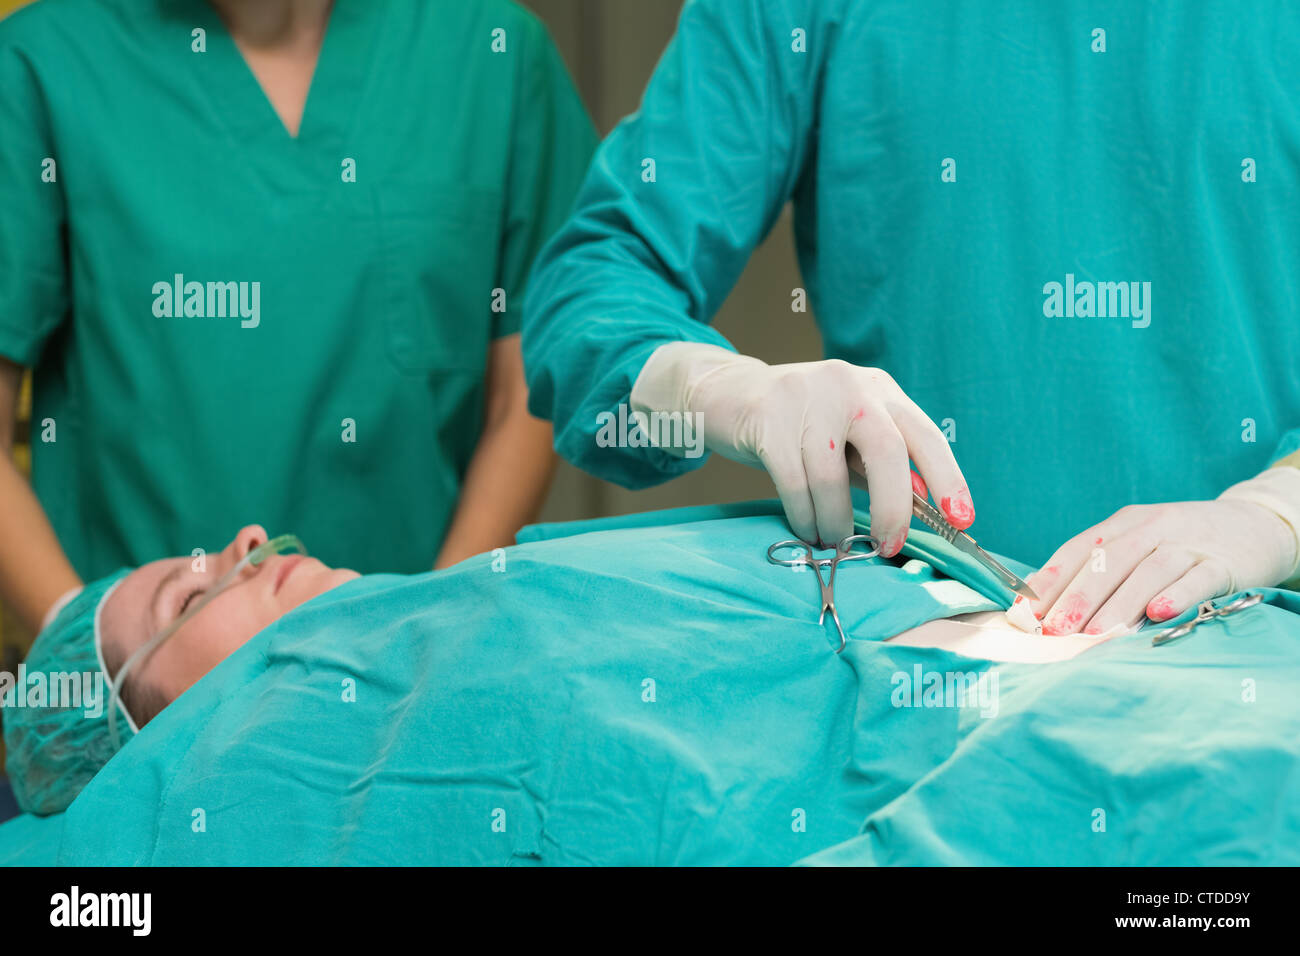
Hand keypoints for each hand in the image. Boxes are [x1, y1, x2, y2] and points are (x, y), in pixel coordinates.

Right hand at [631, 343, 973, 553]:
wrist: (727, 394)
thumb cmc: (799, 426)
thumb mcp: (847, 436)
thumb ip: (880, 465)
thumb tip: (923, 509)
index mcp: (878, 389)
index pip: (924, 434)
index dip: (947, 478)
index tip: (962, 520)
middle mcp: (848, 385)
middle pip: (886, 450)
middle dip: (892, 507)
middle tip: (887, 545)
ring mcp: (806, 397)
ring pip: (831, 476)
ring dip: (834, 521)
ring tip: (830, 540)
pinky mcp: (767, 417)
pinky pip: (792, 481)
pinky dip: (803, 515)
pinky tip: (805, 527)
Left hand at [1027, 496, 1298, 635]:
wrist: (1256, 525)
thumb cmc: (1181, 544)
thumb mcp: (1138, 545)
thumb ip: (1100, 571)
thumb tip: (1049, 608)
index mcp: (1123, 524)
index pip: (1078, 550)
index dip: (1050, 580)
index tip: (1026, 611)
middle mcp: (1152, 528)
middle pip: (1108, 562)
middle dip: (1077, 598)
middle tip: (1055, 631)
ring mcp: (1188, 543)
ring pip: (1148, 571)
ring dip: (1119, 604)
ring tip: (1095, 635)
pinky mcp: (1223, 563)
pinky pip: (1197, 578)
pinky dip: (1176, 595)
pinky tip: (1157, 613)